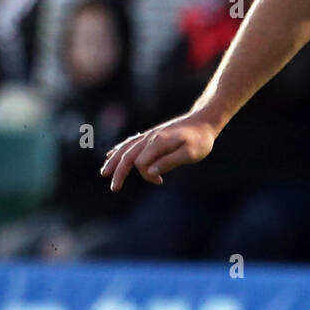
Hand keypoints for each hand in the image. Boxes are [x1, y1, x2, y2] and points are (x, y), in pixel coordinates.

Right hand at [100, 112, 217, 191]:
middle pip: (128, 156)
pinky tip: (112, 154)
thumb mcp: (190, 154)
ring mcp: (149, 135)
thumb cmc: (200, 140)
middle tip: (114, 188)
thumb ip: (169, 162)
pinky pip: (131, 142)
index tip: (160, 181)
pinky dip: (120, 149)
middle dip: (119, 172)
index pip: (142, 163)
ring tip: (104, 172)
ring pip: (126, 148)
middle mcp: (150, 137)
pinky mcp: (152, 134)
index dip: (147, 176)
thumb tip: (149, 172)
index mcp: (158, 142)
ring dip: (114, 161)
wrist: (204, 120)